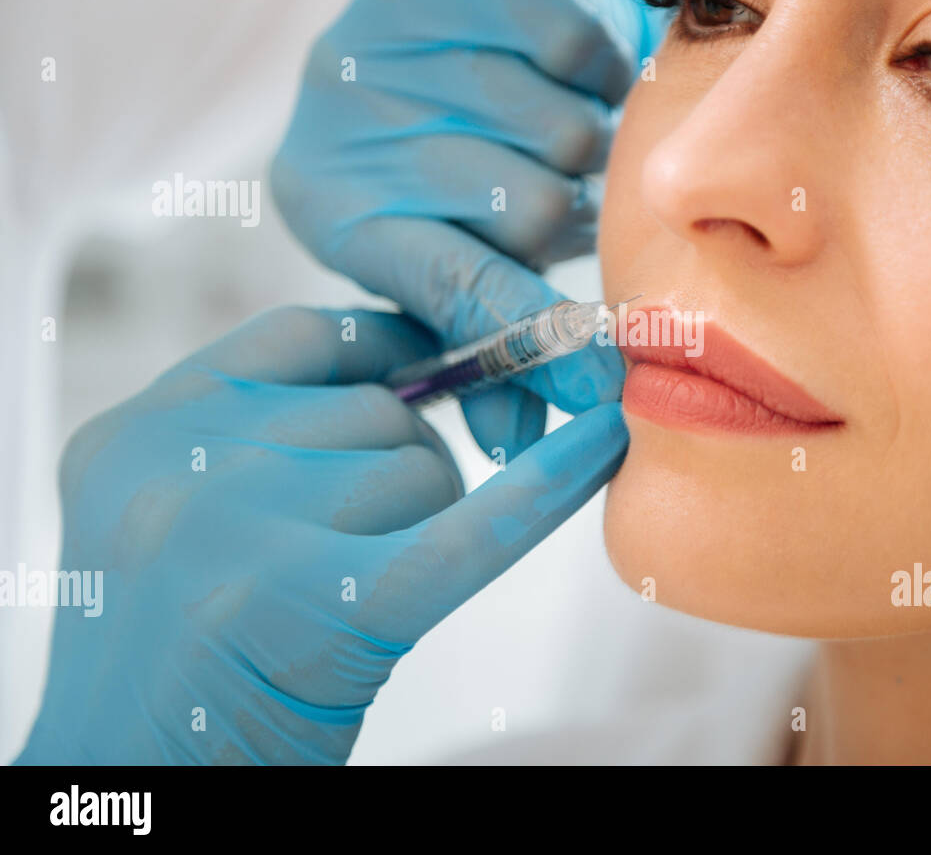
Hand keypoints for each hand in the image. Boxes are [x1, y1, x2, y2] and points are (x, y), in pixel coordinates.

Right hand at [15, 307, 627, 763]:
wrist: (140, 782)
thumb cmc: (176, 656)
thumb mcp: (171, 515)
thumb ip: (256, 430)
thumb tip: (412, 361)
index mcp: (145, 430)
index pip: (307, 336)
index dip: (389, 352)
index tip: (431, 372)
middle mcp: (188, 464)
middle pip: (380, 410)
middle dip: (401, 469)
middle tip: (351, 552)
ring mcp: (251, 530)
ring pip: (422, 467)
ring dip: (422, 523)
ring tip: (350, 596)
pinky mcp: (330, 606)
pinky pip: (475, 524)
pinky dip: (550, 485)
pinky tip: (602, 444)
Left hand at [271, 0, 673, 459]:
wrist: (482, 21)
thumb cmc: (477, 166)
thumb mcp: (468, 261)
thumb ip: (490, 349)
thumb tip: (521, 446)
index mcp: (334, 205)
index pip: (448, 284)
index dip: (526, 334)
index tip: (594, 385)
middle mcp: (339, 102)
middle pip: (525, 210)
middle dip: (564, 212)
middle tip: (558, 192)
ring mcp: (388, 12)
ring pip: (558, 130)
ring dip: (583, 138)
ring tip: (553, 126)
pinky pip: (575, 41)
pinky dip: (597, 63)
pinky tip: (562, 63)